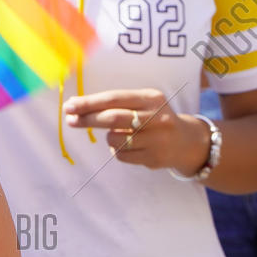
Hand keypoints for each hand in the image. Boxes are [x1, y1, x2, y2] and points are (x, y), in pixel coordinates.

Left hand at [63, 88, 211, 173]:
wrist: (186, 142)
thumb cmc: (154, 118)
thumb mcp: (142, 104)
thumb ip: (115, 104)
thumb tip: (76, 107)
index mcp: (151, 98)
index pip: (114, 99)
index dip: (89, 103)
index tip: (69, 106)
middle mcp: (156, 117)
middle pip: (112, 118)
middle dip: (88, 119)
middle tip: (70, 120)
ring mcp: (157, 139)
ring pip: (114, 139)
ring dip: (108, 138)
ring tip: (118, 135)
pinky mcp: (154, 158)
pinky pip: (122, 155)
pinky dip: (117, 150)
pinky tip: (129, 146)